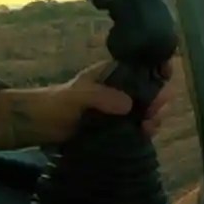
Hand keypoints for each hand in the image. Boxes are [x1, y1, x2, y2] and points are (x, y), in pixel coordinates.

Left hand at [46, 58, 176, 142]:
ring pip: (145, 111)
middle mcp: (118, 90)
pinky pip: (136, 129)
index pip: (140, 67)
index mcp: (110, 74)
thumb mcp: (76, 95)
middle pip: (148, 92)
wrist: (37, 126)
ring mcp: (118, 110)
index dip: (157, 68)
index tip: (166, 76)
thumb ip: (99, 96)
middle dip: (158, 100)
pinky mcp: (115, 129)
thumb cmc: (54, 103)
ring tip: (148, 126)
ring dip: (153, 118)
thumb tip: (129, 105)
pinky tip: (145, 136)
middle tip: (154, 112)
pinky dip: (144, 132)